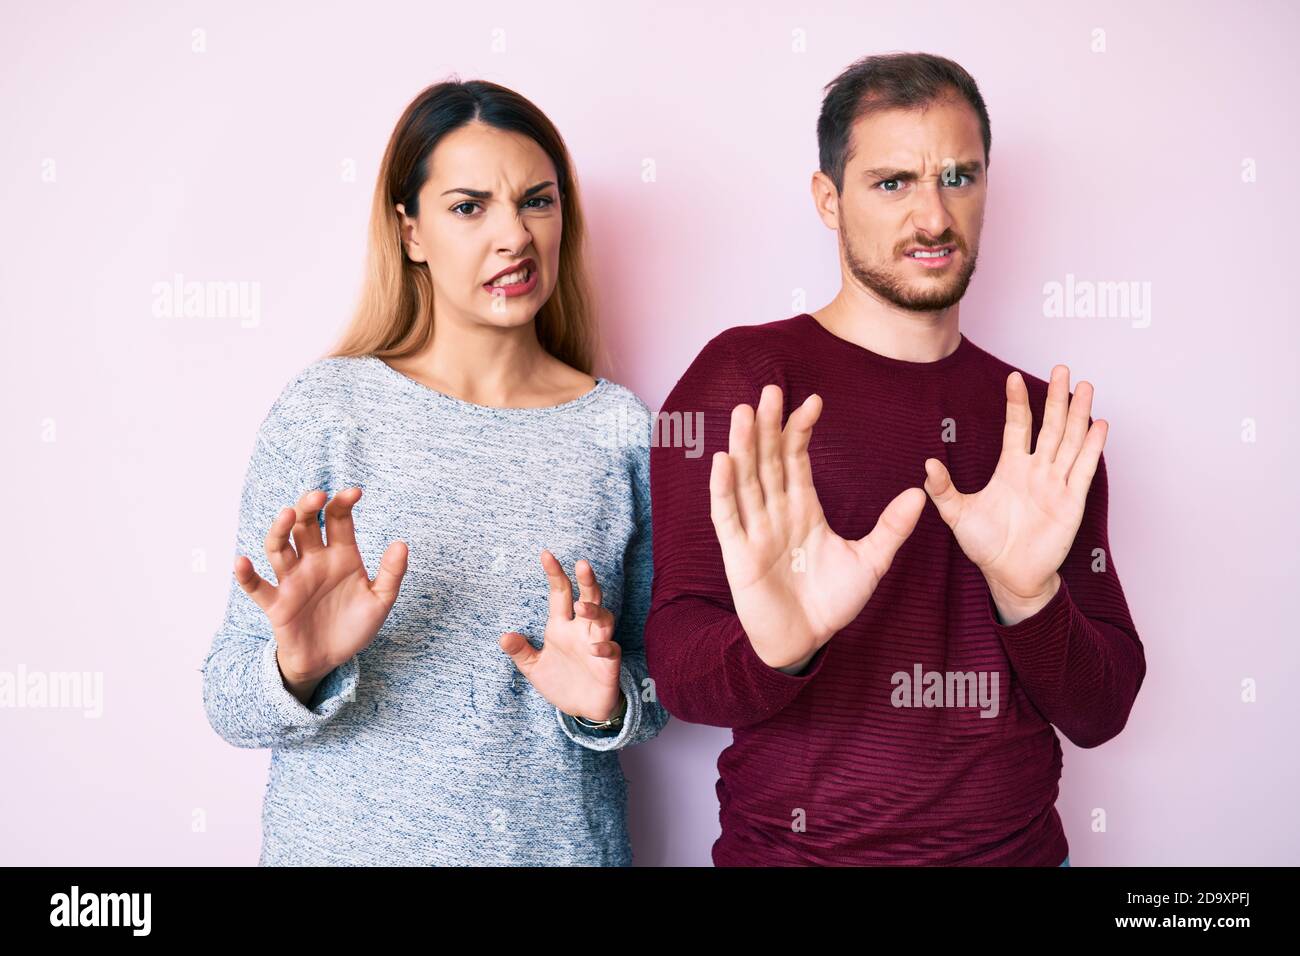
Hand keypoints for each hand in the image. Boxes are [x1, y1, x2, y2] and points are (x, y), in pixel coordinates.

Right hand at [234, 487, 408, 691]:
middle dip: (308, 508)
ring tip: (287, 515)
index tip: (354, 492)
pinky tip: (241, 561)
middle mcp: (314, 561)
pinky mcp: (276, 603)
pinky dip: (246, 575)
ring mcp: (293, 580)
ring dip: (280, 530)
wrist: (331, 660)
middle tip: (317, 496)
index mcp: (341, 555)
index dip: (343, 504)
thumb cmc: (354, 626)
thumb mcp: (380, 601)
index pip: (338, 520)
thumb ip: (392, 574)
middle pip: (305, 525)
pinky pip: (257, 586)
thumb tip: (402, 544)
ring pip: (280, 548)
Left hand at [499, 550, 623, 722]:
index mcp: (561, 626)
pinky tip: (594, 648)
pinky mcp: (609, 663)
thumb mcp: (533, 668)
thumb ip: (520, 651)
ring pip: (603, 619)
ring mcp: (597, 644)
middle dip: (587, 580)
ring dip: (595, 611)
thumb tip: (503, 636)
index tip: (546, 554)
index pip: (560, 594)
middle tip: (582, 564)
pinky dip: (604, 647)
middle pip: (588, 597)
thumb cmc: (560, 682)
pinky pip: (610, 649)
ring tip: (582, 607)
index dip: (555, 574)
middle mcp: (581, 630)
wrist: (582, 709)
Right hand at [710, 384, 926, 670]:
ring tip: (743, 412)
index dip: (801, 430)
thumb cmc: (832, 603)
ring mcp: (754, 531)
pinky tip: (723, 461)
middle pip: (768, 461)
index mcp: (803, 510)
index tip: (814, 401)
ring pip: (746, 480)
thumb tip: (919, 494)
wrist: (807, 642)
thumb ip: (891, 528)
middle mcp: (775, 514)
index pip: (797, 460)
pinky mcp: (738, 554)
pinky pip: (727, 516)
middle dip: (768, 426)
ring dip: (743, 446)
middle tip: (770, 390)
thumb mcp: (870, 562)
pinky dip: (723, 489)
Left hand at [923, 365, 1106, 623]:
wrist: (1009, 575)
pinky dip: (1092, 447)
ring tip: (1084, 387)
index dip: (1016, 403)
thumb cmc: (985, 545)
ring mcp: (1056, 484)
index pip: (1016, 427)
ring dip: (1078, 414)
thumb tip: (927, 464)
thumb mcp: (957, 515)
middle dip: (1055, 397)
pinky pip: (1083, 469)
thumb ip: (943, 489)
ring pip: (1070, 441)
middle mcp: (1036, 470)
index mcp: (1010, 468)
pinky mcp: (1071, 501)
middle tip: (1061, 369)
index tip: (1012, 377)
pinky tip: (1100, 425)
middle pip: (1049, 426)